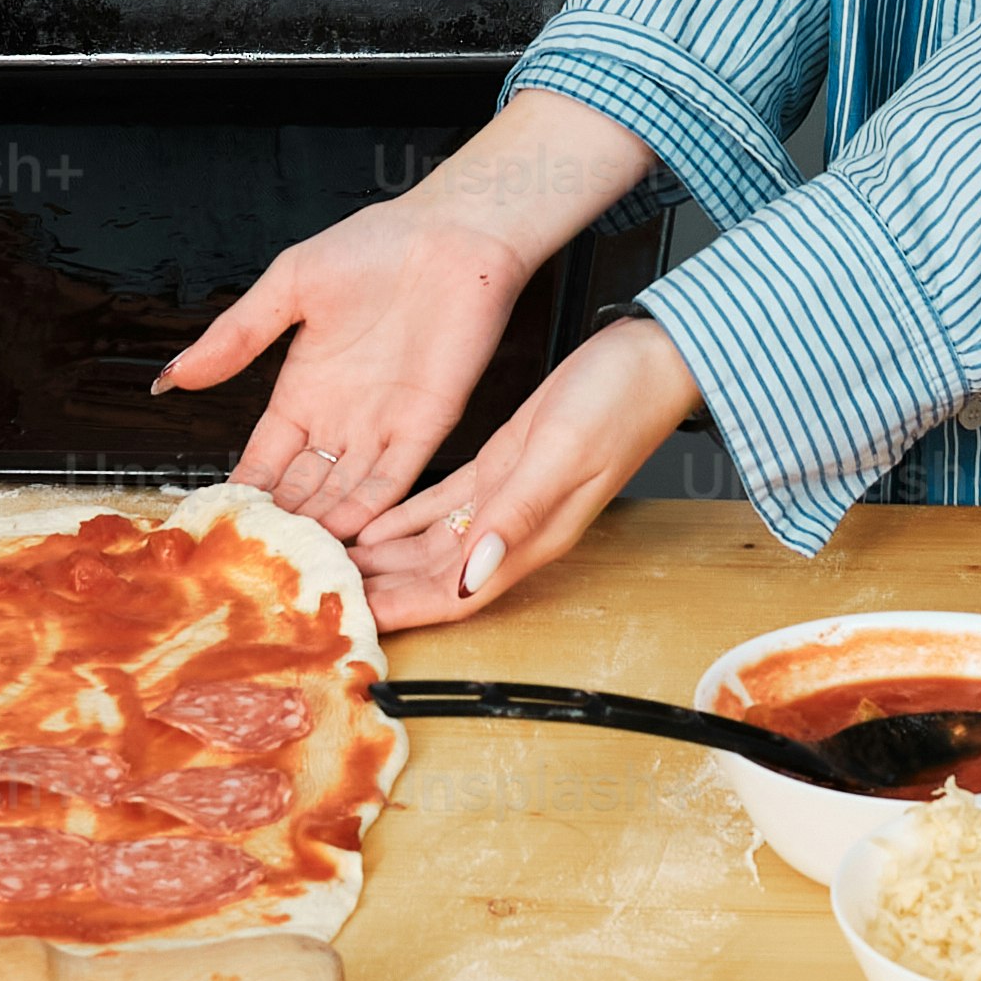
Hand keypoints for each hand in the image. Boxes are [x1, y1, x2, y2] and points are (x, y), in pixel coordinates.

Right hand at [162, 198, 533, 537]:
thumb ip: (235, 337)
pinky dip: (369, 510)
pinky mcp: (428, 427)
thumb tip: (170, 375)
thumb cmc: (375, 246)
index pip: (264, 459)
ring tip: (290, 564)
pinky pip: (395, 481)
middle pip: (300, 489)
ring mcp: (384, 428)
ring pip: (344, 495)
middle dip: (277, 525)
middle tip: (247, 565)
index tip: (212, 526)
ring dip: (320, 529)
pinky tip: (344, 536)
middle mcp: (341, 420)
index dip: (242, 492)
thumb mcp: (289, 286)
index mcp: (302, 391)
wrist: (453, 235)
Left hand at [352, 315, 700, 629]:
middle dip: (382, 590)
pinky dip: (403, 518)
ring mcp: (507, 498)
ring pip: (432, 544)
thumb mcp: (563, 454)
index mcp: (530, 535)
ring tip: (332, 563)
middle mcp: (515, 526)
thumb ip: (517, 515)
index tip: (355, 623)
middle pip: (434, 578)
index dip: (404, 612)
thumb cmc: (622, 402)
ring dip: (384, 558)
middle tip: (325, 595)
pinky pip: (443, 506)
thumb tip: (469, 574)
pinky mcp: (502, 466)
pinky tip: (370, 525)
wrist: (655, 357)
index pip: (454, 594)